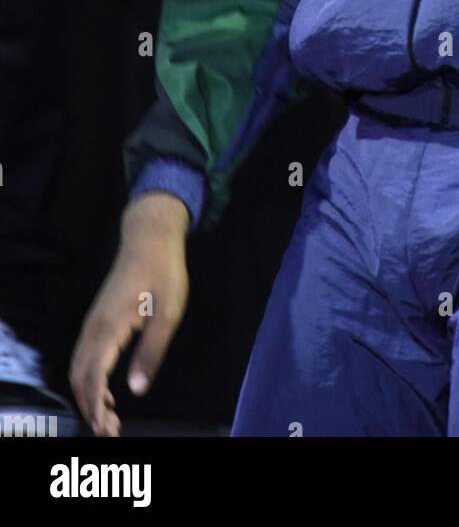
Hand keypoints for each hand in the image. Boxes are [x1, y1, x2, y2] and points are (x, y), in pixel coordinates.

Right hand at [69, 193, 189, 436]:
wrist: (149, 238)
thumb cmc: (163, 273)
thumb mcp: (168, 314)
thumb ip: (151, 352)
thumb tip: (136, 390)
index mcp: (109, 328)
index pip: (93, 377)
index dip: (96, 407)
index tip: (107, 431)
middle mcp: (93, 328)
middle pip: (79, 377)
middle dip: (90, 407)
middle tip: (110, 431)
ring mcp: (92, 322)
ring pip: (79, 367)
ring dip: (88, 396)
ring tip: (108, 419)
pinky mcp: (97, 320)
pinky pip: (85, 357)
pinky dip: (89, 380)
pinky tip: (108, 393)